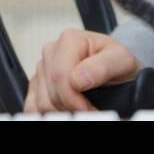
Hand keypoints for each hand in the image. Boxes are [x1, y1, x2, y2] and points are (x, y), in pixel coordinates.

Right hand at [24, 29, 141, 112]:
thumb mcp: (121, 60)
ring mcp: (43, 66)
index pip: (60, 77)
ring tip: (81, 108)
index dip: (74, 100)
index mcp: (69, 40)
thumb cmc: (117, 59)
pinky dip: (47, 113)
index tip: (90, 110)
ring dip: (62, 111)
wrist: (115, 63)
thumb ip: (102, 67)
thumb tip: (78, 79)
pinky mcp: (38, 81)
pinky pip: (33, 104)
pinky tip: (64, 111)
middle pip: (51, 92)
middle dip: (71, 106)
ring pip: (42, 101)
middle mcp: (52, 50)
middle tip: (90, 110)